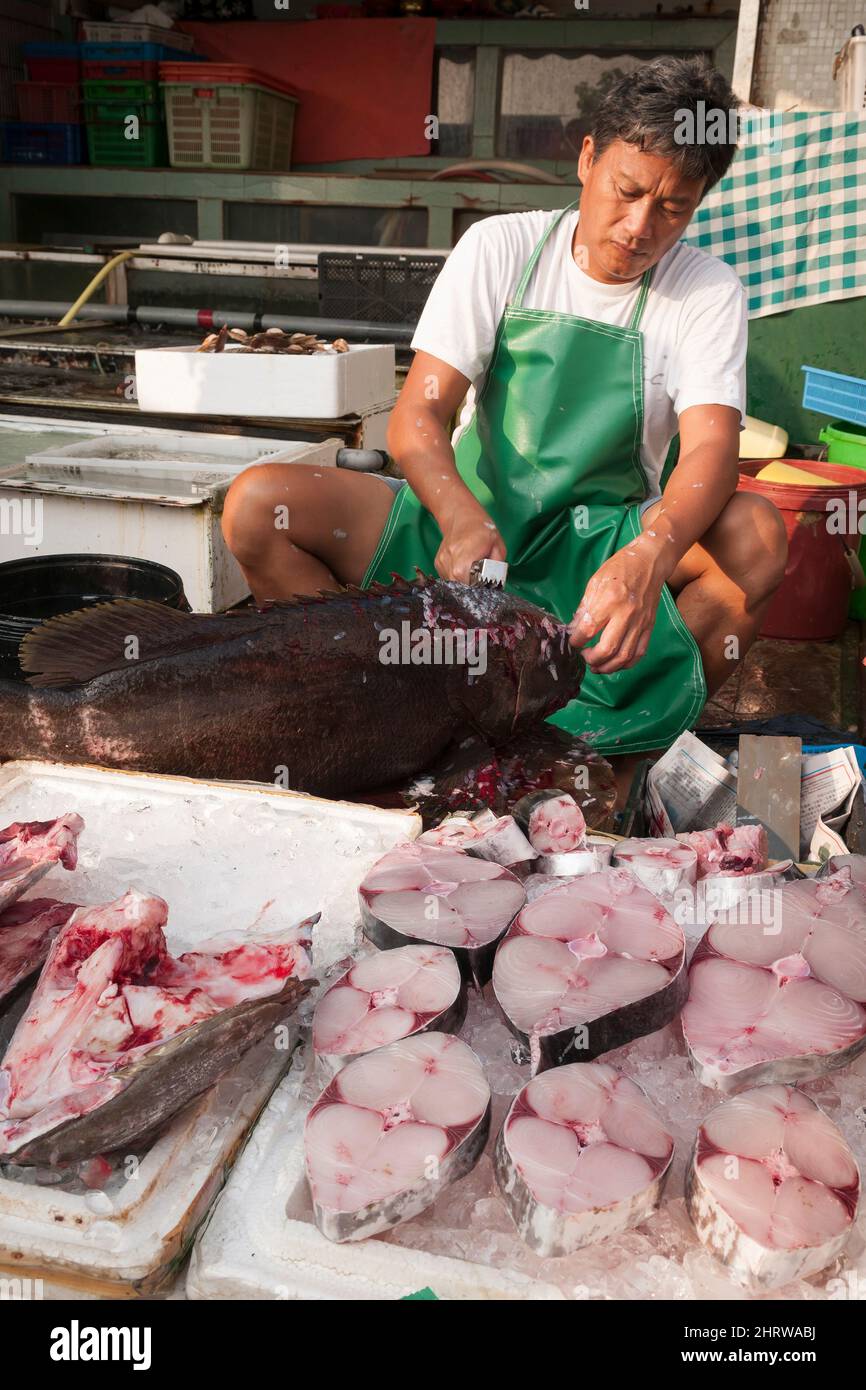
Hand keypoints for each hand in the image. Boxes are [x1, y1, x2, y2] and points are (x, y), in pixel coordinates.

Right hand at [435, 504, 505, 582]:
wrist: (462, 516)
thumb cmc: (483, 530)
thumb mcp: (498, 547)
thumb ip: (497, 568)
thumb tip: (494, 584)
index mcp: (464, 559)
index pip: (469, 586)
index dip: (478, 588)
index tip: (485, 584)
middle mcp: (449, 562)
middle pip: (460, 587)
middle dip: (471, 587)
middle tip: (480, 580)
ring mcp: (441, 563)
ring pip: (454, 584)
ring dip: (464, 581)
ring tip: (472, 570)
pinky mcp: (438, 563)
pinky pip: (448, 578)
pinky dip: (457, 577)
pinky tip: (464, 567)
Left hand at [569, 541, 664, 673]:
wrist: (649, 562)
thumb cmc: (619, 569)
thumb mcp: (595, 583)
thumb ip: (585, 608)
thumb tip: (574, 629)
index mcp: (608, 601)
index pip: (588, 630)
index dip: (576, 641)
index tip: (573, 642)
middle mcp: (626, 615)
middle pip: (607, 649)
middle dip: (592, 659)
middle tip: (584, 658)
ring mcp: (640, 623)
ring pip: (624, 656)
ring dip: (608, 667)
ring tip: (597, 667)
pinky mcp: (649, 627)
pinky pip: (639, 653)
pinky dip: (627, 664)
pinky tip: (616, 664)